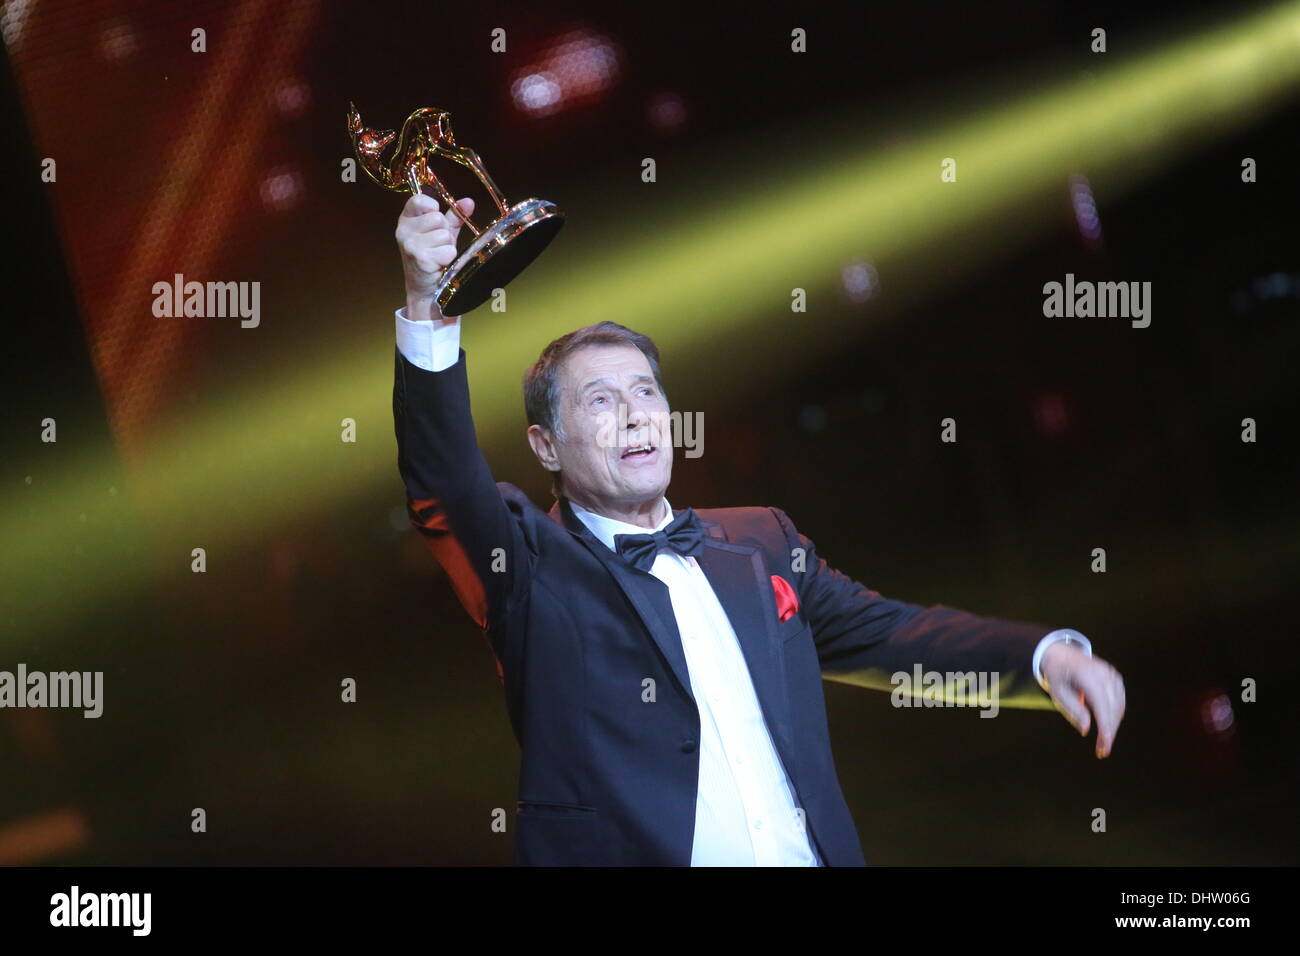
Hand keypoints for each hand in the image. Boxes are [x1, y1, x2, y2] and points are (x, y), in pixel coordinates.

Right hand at [396, 192, 475, 321]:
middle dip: (444, 232)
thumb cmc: (432, 256)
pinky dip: (448, 258)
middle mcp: (404, 230)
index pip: (419, 200)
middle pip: (437, 218)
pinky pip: (448, 251)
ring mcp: (410, 245)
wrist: (423, 286)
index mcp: (406, 219)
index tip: (434, 219)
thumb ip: (453, 216)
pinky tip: (439, 264)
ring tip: (438, 254)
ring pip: (444, 235)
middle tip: (437, 245)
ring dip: (447, 246)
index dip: (432, 207)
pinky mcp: (421, 259)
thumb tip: (469, 201)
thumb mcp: (441, 232)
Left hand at [1041, 643, 1125, 758]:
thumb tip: (1086, 729)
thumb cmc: (1057, 675)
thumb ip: (1072, 709)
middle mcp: (1103, 673)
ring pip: (1119, 706)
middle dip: (1109, 731)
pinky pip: (1119, 701)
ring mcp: (1112, 674)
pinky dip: (1115, 715)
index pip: (1101, 704)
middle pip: (1112, 708)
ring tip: (1103, 741)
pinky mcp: (1116, 678)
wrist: (1062, 654)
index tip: (1105, 745)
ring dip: (1113, 725)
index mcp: (1087, 674)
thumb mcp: (1057, 692)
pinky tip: (1106, 725)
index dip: (1105, 726)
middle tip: (1102, 750)